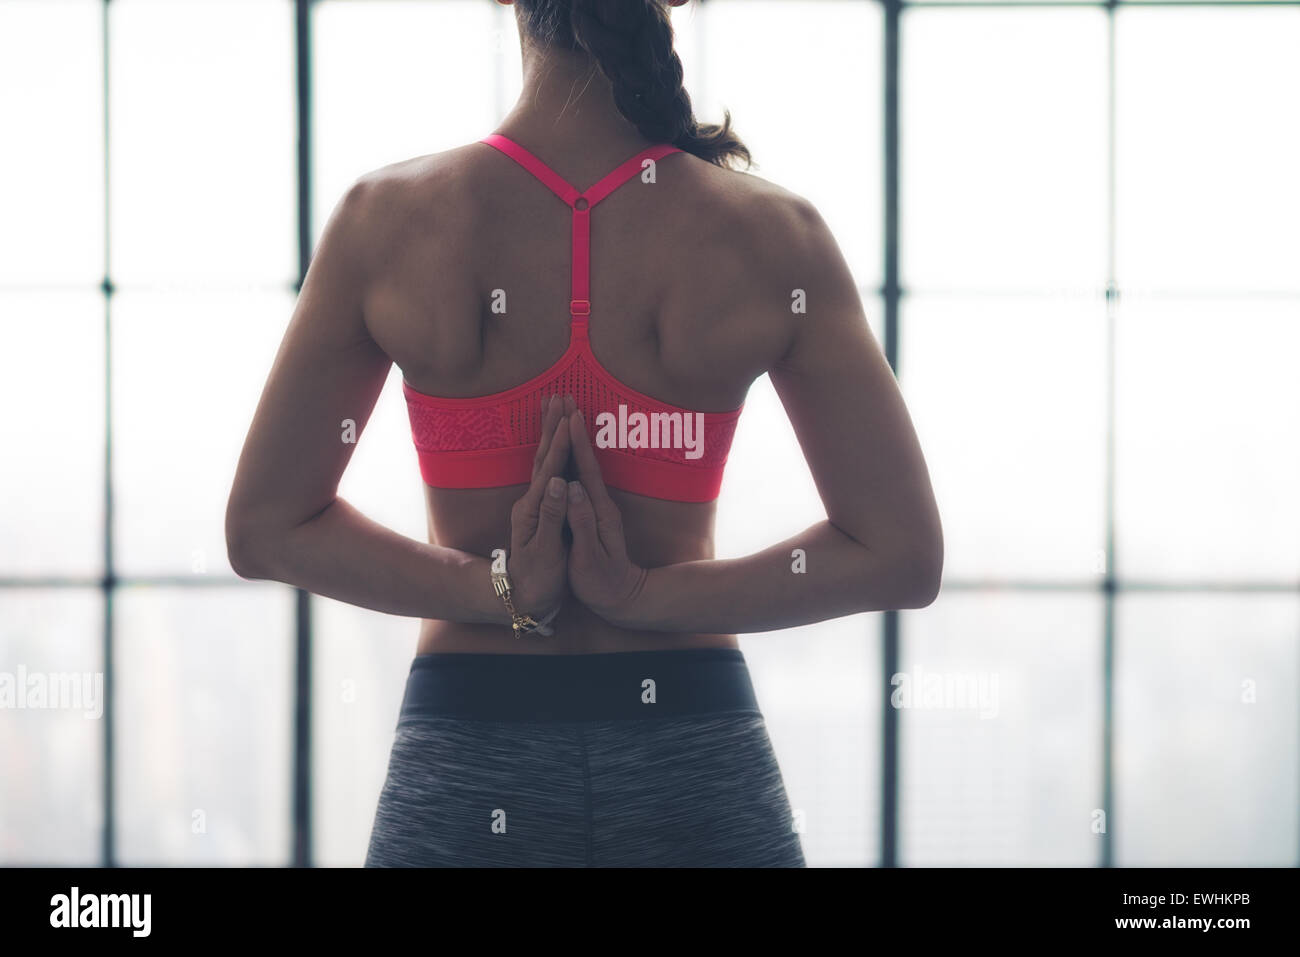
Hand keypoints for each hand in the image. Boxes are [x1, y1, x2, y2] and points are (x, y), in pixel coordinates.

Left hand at [506, 394, 573, 615]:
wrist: (522, 596)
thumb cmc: (539, 579)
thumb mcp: (547, 551)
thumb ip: (552, 516)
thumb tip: (559, 483)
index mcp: (534, 509)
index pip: (551, 469)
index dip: (562, 443)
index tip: (571, 417)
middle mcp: (530, 502)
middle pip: (542, 456)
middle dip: (552, 426)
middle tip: (560, 397)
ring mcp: (532, 504)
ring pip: (542, 460)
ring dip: (549, 432)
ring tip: (553, 408)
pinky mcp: (538, 509)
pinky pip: (546, 470)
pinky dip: (551, 450)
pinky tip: (554, 442)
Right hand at [563, 410, 647, 622]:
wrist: (624, 598)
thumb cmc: (603, 583)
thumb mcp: (590, 557)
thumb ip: (582, 523)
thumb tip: (571, 489)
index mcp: (598, 510)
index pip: (584, 469)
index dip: (576, 442)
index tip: (569, 415)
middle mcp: (599, 503)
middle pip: (584, 459)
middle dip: (573, 428)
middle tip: (564, 398)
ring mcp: (596, 507)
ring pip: (581, 465)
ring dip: (572, 438)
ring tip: (563, 413)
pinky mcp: (592, 513)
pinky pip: (578, 477)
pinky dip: (571, 458)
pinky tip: (564, 450)